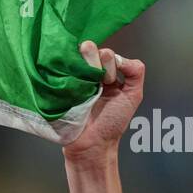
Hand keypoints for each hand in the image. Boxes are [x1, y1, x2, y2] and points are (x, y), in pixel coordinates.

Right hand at [62, 41, 145, 163]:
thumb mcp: (133, 96)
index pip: (109, 54)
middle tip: (98, 86)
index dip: (111, 65)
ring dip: (84, 67)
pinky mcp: (57, 81)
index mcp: (106, 72)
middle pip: (92, 50)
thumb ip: (135, 73)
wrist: (92, 142)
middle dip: (98, 66)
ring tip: (86, 86)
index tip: (111, 83)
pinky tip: (71, 82)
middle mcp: (88, 71)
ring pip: (77, 55)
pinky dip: (67, 70)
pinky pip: (60, 65)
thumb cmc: (112, 121)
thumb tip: (119, 57)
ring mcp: (72, 74)